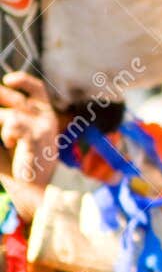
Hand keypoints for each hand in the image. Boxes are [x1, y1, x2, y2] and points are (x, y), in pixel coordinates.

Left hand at [0, 74, 59, 217]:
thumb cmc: (23, 166)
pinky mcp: (36, 137)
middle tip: (0, 121)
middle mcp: (46, 117)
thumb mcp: (12, 138)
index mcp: (44, 115)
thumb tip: (0, 113)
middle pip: (16, 98)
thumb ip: (5, 123)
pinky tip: (10, 144)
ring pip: (11, 113)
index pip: (36, 88)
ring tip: (7, 140)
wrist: (37, 191)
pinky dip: (7, 133)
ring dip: (1, 123)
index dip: (22, 80)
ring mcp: (43, 127)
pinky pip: (13, 124)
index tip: (8, 81)